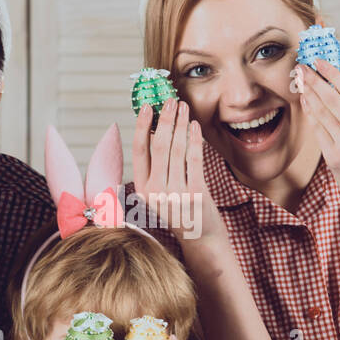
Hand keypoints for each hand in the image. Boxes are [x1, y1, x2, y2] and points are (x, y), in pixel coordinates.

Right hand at [131, 97, 223, 245]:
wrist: (200, 238)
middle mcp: (155, 192)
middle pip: (158, 146)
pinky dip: (194, 140)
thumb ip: (156, 167)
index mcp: (142, 189)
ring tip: (184, 107)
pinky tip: (195, 126)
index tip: (147, 107)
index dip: (141, 126)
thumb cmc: (181, 210)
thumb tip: (155, 131)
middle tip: (170, 100)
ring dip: (180, 124)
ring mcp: (175, 194)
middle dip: (164, 119)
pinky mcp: (196, 195)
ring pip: (176, 149)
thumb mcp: (161, 192)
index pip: (138, 151)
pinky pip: (194, 160)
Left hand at [297, 59, 339, 201]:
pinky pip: (317, 129)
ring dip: (308, 93)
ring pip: (322, 112)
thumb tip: (338, 78)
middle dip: (314, 80)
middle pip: (333, 99)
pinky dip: (309, 112)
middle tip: (302, 66)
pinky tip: (304, 100)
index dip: (332, 73)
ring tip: (300, 80)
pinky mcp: (333, 156)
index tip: (319, 61)